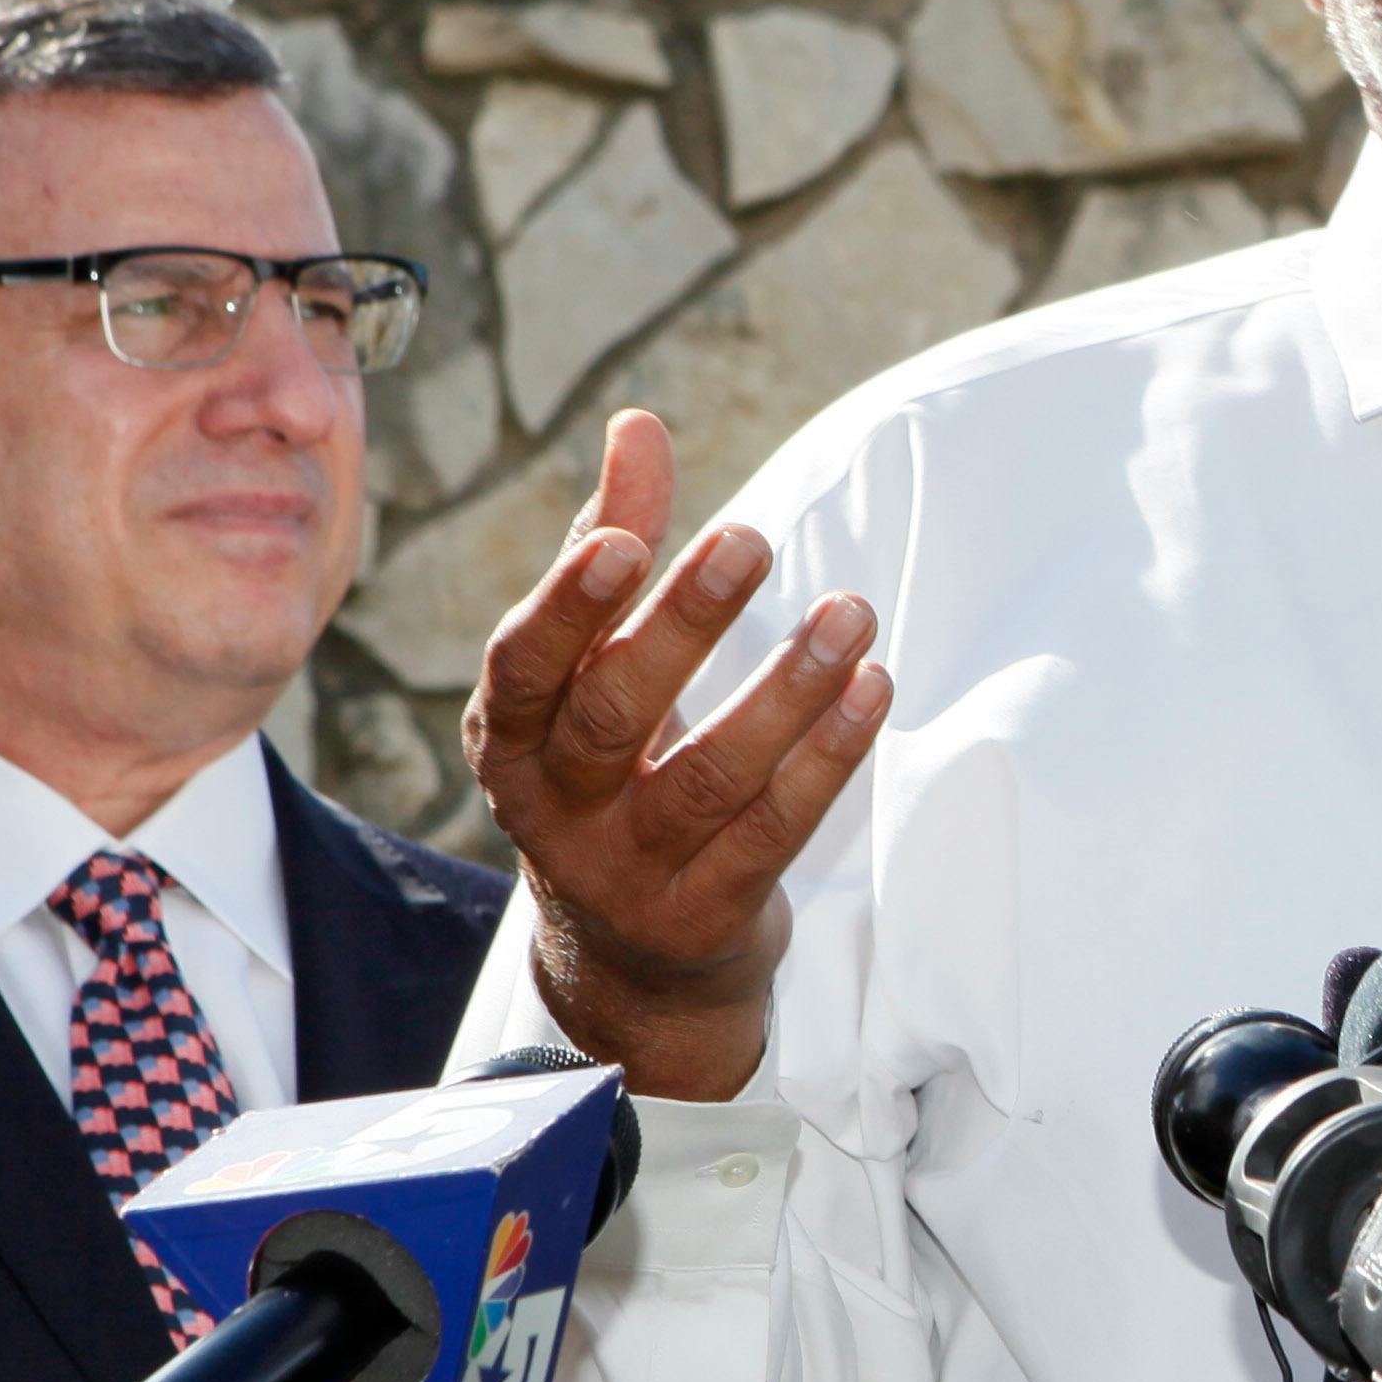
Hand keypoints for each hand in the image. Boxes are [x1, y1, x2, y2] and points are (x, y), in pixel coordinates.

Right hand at [463, 412, 888, 1102]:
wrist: (630, 956)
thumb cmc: (609, 767)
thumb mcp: (588, 668)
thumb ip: (609, 545)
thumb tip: (638, 425)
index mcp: (507, 738)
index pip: (522, 664)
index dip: (570, 604)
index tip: (630, 539)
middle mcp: (553, 811)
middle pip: (615, 714)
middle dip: (684, 625)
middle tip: (751, 541)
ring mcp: (630, 873)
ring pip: (710, 777)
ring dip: (788, 690)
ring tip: (851, 611)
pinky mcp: (707, 915)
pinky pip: (776, 830)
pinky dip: (830, 756)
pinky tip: (874, 686)